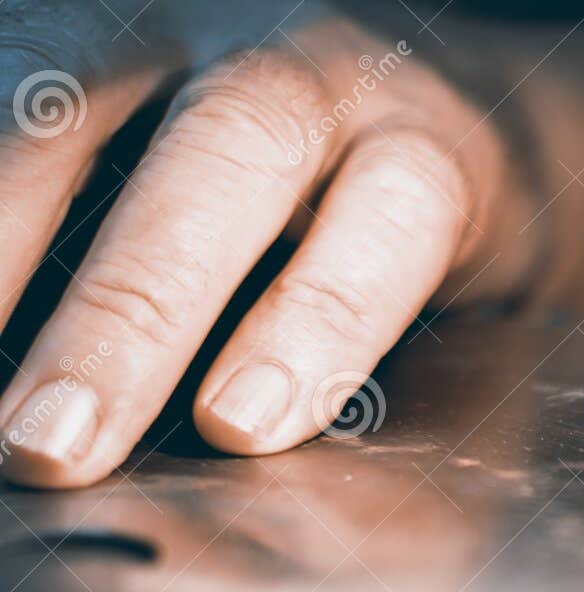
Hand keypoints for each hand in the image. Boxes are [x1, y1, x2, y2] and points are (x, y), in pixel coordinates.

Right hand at [0, 0, 541, 487]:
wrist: (379, 91)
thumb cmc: (406, 232)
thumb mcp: (446, 285)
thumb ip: (374, 346)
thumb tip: (264, 459)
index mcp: (422, 138)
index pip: (400, 206)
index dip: (326, 316)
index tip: (242, 429)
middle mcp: (306, 73)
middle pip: (231, 154)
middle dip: (135, 307)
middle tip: (60, 442)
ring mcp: (180, 46)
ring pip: (78, 120)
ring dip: (8, 258)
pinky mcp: (77, 49)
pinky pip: (7, 117)